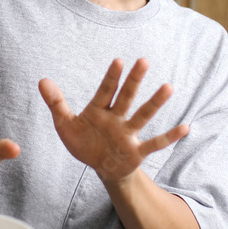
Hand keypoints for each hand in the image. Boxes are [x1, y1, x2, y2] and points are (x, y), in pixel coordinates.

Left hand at [38, 58, 188, 182]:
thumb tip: (41, 80)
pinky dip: (169, 137)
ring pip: (142, 116)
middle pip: (126, 97)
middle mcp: (116, 119)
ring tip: (167, 87)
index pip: (105, 91)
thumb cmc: (84, 142)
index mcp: (99, 111)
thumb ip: (56, 103)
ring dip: (154, 103)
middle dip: (133, 81)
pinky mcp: (136, 151)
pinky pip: (155, 143)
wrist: (100, 167)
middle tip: (143, 61)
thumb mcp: (65, 124)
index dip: (111, 78)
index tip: (118, 61)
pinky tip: (185, 128)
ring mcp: (128, 134)